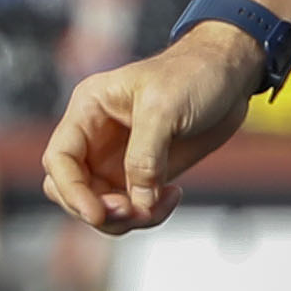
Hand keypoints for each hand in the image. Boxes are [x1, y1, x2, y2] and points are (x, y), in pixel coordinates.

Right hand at [42, 25, 265, 235]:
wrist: (231, 75)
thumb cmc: (194, 73)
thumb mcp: (164, 108)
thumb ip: (145, 156)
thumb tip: (138, 203)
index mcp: (89, 110)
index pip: (59, 159)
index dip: (71, 191)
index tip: (97, 213)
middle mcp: (97, 137)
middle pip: (73, 190)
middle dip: (100, 209)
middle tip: (135, 211)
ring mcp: (119, 158)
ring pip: (102, 205)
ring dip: (128, 217)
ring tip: (162, 203)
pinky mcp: (145, 173)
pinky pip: (133, 207)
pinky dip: (149, 213)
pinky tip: (174, 195)